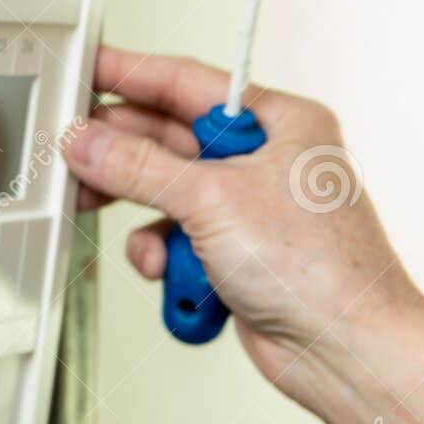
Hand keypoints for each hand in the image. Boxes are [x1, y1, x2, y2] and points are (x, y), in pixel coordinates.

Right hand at [61, 45, 423, 423]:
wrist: (348, 352)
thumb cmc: (324, 271)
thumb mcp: (214, 200)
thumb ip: (140, 167)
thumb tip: (89, 142)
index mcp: (279, 122)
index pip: (187, 83)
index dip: (130, 75)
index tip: (86, 71)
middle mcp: (266, 160)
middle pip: (169, 139)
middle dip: (122, 152)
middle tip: (75, 150)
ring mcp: (249, 209)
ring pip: (166, 191)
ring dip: (140, 209)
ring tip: (100, 207)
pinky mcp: (235, 253)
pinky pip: (177, 236)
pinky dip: (163, 251)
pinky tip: (165, 266)